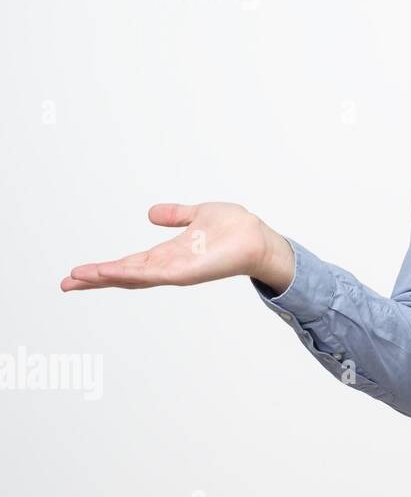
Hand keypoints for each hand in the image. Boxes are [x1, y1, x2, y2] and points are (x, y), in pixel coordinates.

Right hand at [60, 202, 290, 292]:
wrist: (260, 237)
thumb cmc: (235, 229)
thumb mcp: (197, 215)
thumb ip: (175, 216)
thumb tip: (152, 213)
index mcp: (168, 254)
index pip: (129, 264)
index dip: (104, 269)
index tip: (78, 273)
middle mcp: (169, 266)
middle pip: (125, 276)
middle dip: (95, 280)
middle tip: (66, 283)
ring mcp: (177, 271)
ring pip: (134, 277)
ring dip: (107, 277)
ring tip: (79, 278)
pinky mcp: (187, 272)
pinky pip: (155, 274)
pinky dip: (132, 274)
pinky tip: (112, 273)